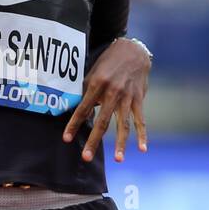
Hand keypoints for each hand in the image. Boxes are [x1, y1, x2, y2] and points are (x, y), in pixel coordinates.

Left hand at [63, 38, 149, 160]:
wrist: (133, 50)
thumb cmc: (108, 61)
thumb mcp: (93, 72)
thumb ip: (86, 91)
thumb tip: (80, 111)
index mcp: (97, 84)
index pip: (82, 108)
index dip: (73, 124)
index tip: (66, 138)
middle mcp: (112, 92)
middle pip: (102, 121)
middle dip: (93, 140)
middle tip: (86, 157)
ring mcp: (127, 97)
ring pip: (123, 124)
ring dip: (121, 143)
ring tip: (118, 159)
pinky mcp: (139, 99)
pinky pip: (140, 120)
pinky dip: (142, 134)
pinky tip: (142, 149)